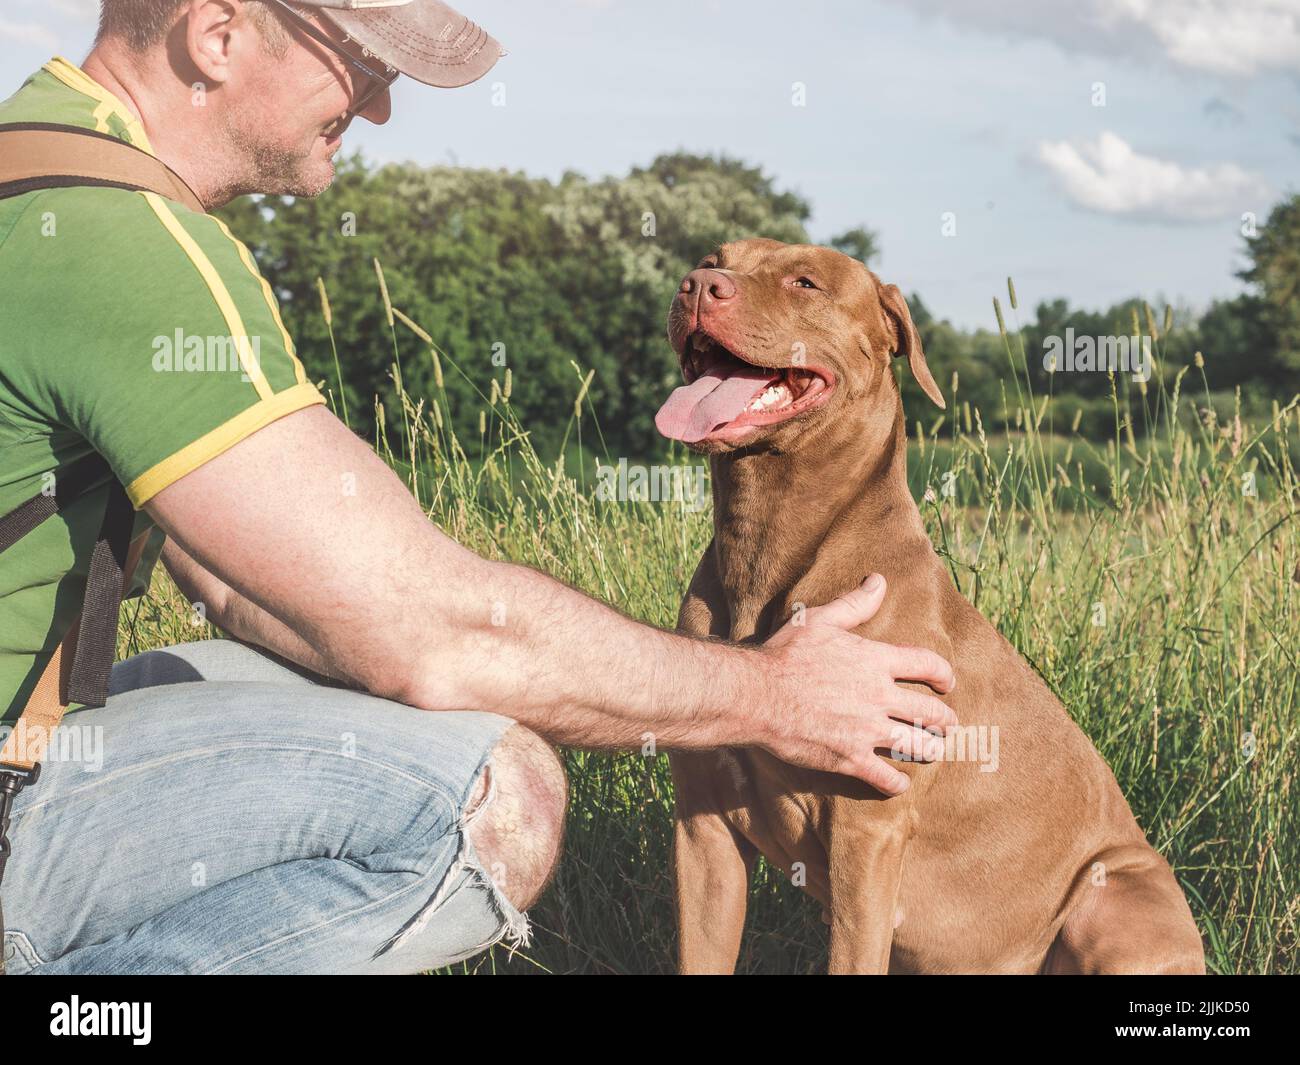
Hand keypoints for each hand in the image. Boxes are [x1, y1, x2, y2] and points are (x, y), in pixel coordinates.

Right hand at [755, 573, 956, 794]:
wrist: (757, 695)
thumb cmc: (785, 655)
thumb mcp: (820, 620)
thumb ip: (854, 604)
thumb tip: (879, 581)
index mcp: (875, 661)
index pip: (927, 665)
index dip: (944, 674)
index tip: (948, 682)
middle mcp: (879, 696)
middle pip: (932, 712)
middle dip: (945, 720)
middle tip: (947, 724)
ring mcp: (867, 730)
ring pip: (918, 746)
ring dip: (930, 750)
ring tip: (932, 751)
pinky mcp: (850, 758)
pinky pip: (886, 777)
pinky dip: (897, 783)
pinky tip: (900, 782)